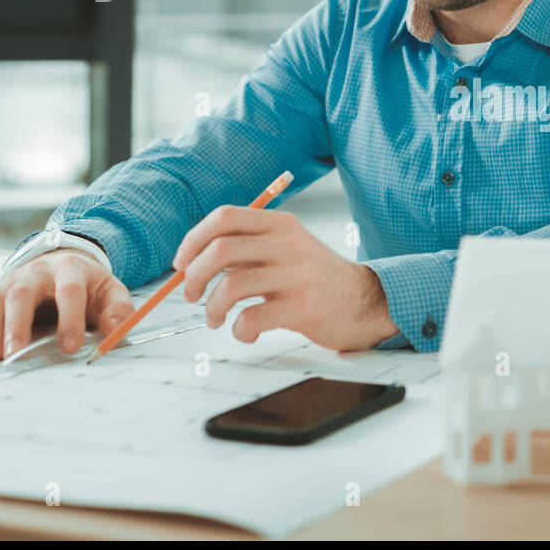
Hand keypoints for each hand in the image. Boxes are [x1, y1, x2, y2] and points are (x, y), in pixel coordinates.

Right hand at [0, 249, 135, 362]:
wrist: (66, 263)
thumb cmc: (87, 284)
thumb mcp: (111, 292)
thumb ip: (118, 311)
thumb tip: (116, 331)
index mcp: (70, 269)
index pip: (69, 291)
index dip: (70, 319)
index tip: (70, 347)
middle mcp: (36, 272)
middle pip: (22, 294)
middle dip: (18, 325)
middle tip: (16, 353)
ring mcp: (12, 281)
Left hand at [173, 206, 396, 351]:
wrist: (366, 302)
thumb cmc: (317, 279)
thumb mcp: (288, 250)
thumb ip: (249, 249)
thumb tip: (195, 260)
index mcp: (281, 224)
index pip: (225, 217)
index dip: (194, 239)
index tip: (182, 263)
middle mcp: (289, 243)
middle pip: (220, 249)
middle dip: (193, 276)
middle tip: (192, 295)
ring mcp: (298, 274)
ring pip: (231, 286)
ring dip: (212, 308)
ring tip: (216, 318)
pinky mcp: (303, 307)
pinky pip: (251, 318)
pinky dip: (239, 330)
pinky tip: (246, 332)